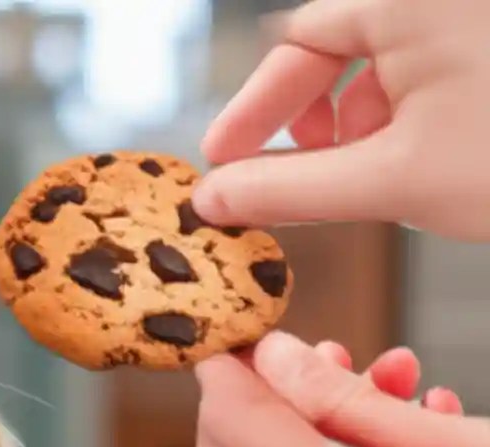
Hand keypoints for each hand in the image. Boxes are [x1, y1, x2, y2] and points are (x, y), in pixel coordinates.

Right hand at [193, 0, 489, 240]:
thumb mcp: (392, 182)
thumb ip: (288, 189)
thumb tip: (212, 199)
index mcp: (407, 1)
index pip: (294, 40)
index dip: (254, 108)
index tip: (225, 159)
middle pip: (335, 49)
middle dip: (307, 119)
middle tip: (285, 172)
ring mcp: (470, 21)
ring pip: (383, 62)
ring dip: (355, 122)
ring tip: (364, 172)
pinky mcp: (488, 49)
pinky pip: (429, 65)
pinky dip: (403, 113)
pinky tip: (413, 160)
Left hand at [194, 332, 489, 446]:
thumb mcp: (456, 443)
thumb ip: (350, 400)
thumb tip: (271, 356)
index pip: (235, 436)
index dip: (223, 372)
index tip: (232, 321)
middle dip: (263, 396)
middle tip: (313, 342)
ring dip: (318, 421)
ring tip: (394, 368)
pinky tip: (421, 414)